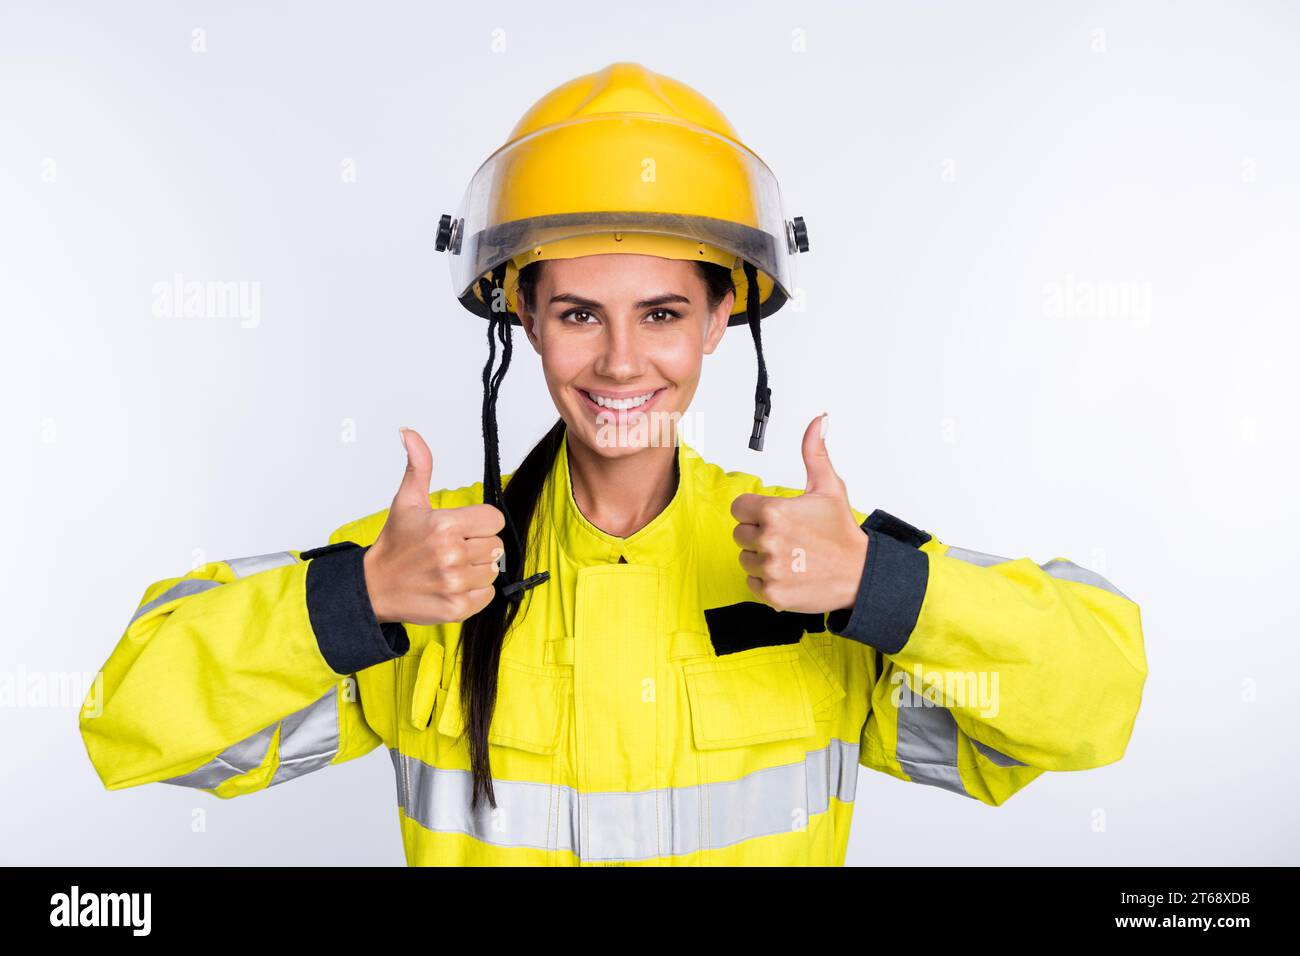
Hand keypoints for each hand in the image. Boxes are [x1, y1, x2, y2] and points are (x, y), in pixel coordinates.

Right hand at [362, 427, 505, 624]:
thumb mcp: (407, 501)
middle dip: (478, 546)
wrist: (374, 587)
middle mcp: (451, 554)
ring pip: (492, 571)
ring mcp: (454, 583)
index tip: (463, 528)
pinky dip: (474, 593)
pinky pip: (487, 596)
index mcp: (444, 525)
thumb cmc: (395, 544)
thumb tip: (410, 432)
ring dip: (476, 570)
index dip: (481, 523)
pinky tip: (452, 586)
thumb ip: (418, 465)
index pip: (494, 519)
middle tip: (453, 550)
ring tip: (451, 568)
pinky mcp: (456, 608)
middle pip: (496, 546)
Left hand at [729, 413, 867, 613]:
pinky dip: (766, 581)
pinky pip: (752, 583)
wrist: (860, 574)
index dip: (755, 511)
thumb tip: (818, 421)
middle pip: (740, 533)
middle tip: (787, 538)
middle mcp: (769, 540)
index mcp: (775, 511)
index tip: (774, 517)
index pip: (739, 508)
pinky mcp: (771, 593)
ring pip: (745, 558)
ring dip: (762, 558)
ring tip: (790, 556)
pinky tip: (789, 573)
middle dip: (759, 534)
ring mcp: (769, 569)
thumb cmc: (842, 532)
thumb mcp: (829, 488)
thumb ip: (814, 453)